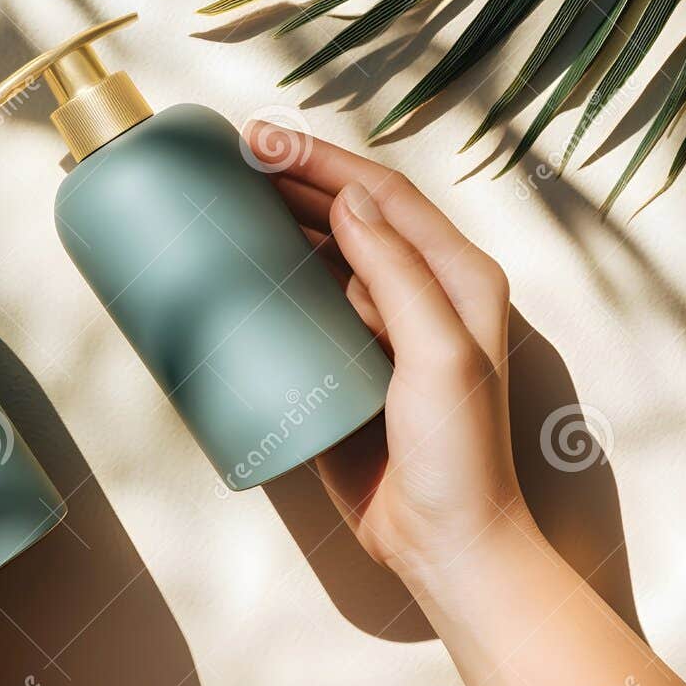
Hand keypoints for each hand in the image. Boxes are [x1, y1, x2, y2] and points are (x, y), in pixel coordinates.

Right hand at [245, 120, 533, 585]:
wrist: (447, 545)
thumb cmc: (459, 456)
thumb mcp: (439, 357)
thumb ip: (401, 275)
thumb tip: (350, 198)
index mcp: (458, 278)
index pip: (383, 195)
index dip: (321, 160)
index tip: (260, 140)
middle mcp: (422, 292)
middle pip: (351, 213)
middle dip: (292, 179)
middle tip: (229, 158)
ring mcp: (382, 329)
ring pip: (325, 254)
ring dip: (279, 220)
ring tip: (225, 198)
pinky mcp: (348, 366)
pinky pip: (306, 306)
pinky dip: (271, 279)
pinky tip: (236, 271)